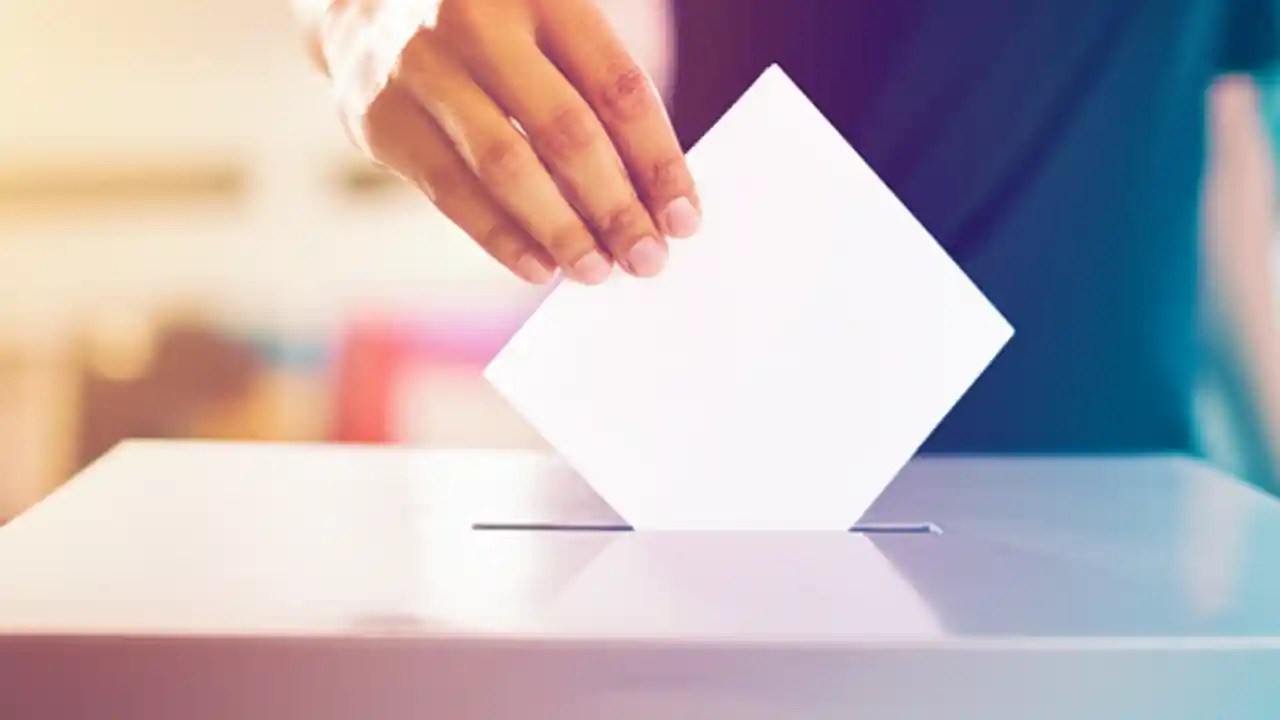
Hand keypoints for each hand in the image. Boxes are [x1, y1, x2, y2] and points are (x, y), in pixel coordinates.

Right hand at [316, 0, 699, 283]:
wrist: (362, 2)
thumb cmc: (489, 26)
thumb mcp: (544, 20)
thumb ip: (594, 88)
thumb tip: (654, 196)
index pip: (617, 85)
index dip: (658, 159)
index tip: (684, 218)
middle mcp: (478, 21)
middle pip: (566, 130)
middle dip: (616, 207)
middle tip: (648, 259)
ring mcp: (422, 67)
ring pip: (505, 166)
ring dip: (561, 230)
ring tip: (597, 271)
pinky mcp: (381, 116)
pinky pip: (451, 190)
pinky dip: (500, 237)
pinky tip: (538, 266)